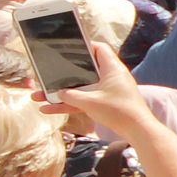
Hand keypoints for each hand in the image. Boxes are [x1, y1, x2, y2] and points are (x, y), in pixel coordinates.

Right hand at [37, 42, 154, 132]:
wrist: (138, 131)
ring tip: (37, 96)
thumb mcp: (89, 102)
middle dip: (63, 75)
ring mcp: (107, 91)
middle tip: (45, 74)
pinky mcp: (105, 104)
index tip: (68, 46)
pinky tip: (48, 109)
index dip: (84, 45)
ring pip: (79, 89)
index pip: (99, 48)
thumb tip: (58, 92)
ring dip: (60, 93)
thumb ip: (71, 95)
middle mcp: (110, 77)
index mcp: (111, 68)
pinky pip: (83, 101)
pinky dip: (68, 104)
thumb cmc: (118, 111)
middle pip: (83, 70)